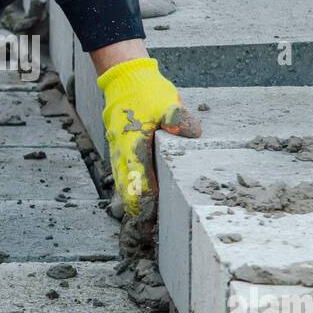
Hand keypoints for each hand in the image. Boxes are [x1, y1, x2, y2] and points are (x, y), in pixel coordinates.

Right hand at [98, 57, 201, 216]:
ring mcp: (118, 153)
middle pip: (127, 190)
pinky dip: (131, 192)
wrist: (124, 78)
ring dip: (134, 204)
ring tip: (147, 226)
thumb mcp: (167, 101)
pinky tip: (142, 203)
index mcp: (133, 144)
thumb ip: (178, 118)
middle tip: (151, 233)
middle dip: (138, 211)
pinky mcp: (120, 152)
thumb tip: (193, 133)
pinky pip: (123, 177)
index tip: (154, 219)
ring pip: (123, 186)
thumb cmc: (146, 91)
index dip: (146, 202)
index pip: (138, 180)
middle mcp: (122, 152)